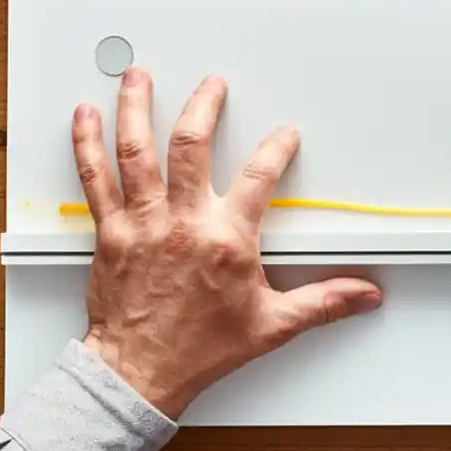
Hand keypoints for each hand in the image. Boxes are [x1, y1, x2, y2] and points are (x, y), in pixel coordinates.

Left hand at [73, 68, 382, 418]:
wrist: (140, 373)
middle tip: (212, 84)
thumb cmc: (198, 349)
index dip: (276, 149)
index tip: (284, 135)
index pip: (258, 177)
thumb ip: (324, 302)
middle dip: (203, 106)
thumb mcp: (273, 325)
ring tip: (139, 77)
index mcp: (226, 239)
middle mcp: (182, 222)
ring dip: (136, 108)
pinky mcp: (110, 233)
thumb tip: (364, 294)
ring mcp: (142, 223)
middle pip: (191, 145)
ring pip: (136, 151)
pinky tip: (85, 118)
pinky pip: (96, 179)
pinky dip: (87, 145)